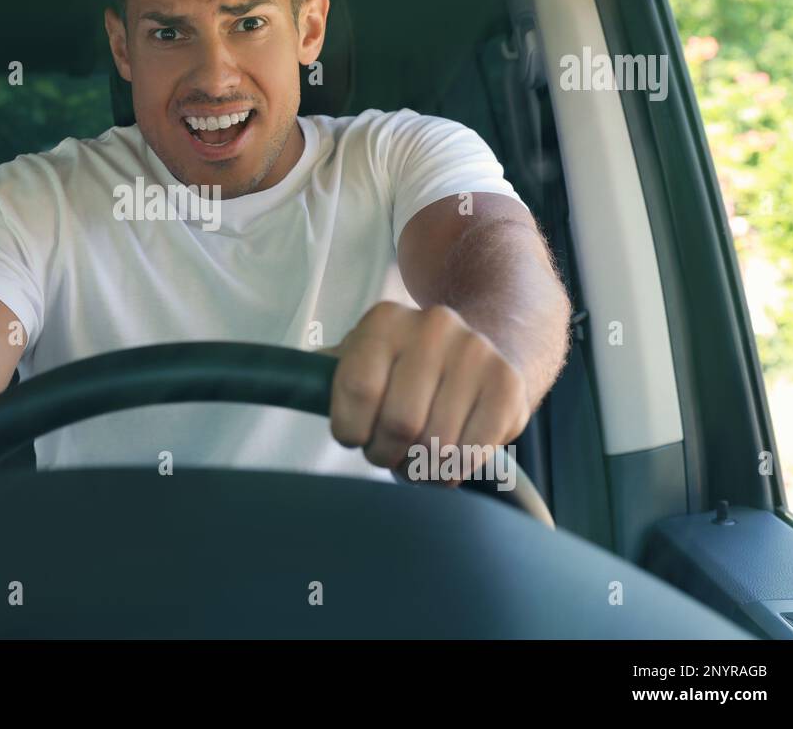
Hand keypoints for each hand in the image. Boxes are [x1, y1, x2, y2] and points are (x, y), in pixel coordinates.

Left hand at [324, 301, 530, 484]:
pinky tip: (447, 458)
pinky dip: (453, 470)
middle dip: (386, 453)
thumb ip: (322, 373)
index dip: (350, 429)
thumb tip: (284, 380)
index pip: (357, 388)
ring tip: (416, 457)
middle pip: (399, 422)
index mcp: (385, 321)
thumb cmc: (405, 367)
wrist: (484, 344)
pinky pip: (472, 453)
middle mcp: (433, 326)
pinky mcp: (508, 385)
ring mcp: (475, 353)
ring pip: (437, 445)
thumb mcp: (360, 358)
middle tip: (388, 454)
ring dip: (419, 468)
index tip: (355, 436)